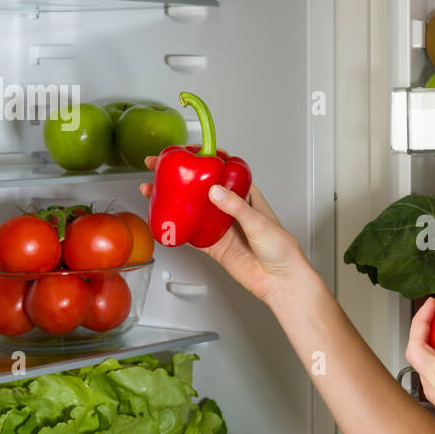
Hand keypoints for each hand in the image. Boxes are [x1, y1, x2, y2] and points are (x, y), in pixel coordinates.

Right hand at [139, 154, 304, 302]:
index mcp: (246, 196)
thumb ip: (237, 207)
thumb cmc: (281, 249)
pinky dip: (175, 227)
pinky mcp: (213, 246)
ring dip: (172, 200)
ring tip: (152, 189)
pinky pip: (190, 234)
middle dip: (179, 177)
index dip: (204, 160)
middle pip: (200, 189)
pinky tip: (162, 220)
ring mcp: (220, 227)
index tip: (187, 152)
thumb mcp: (260, 222)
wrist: (280, 281)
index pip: (222, 171)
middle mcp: (231, 209)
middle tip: (158, 166)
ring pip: (191, 209)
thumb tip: (216, 191)